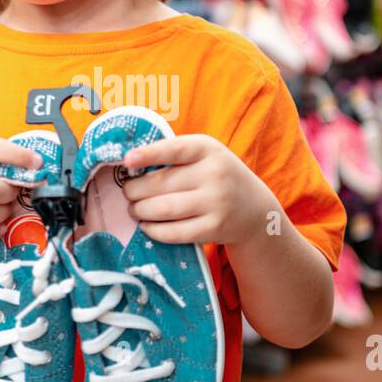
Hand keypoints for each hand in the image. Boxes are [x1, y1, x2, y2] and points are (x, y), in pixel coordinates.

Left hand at [121, 134, 277, 246]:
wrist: (255, 210)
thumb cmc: (217, 177)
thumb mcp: (206, 155)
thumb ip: (175, 154)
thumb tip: (129, 163)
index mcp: (208, 149)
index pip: (174, 149)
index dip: (148, 154)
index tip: (127, 160)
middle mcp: (215, 174)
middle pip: (161, 183)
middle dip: (134, 190)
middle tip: (127, 192)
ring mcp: (216, 202)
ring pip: (163, 209)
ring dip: (140, 210)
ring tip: (134, 209)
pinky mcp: (214, 228)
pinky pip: (174, 232)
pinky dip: (154, 230)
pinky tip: (147, 226)